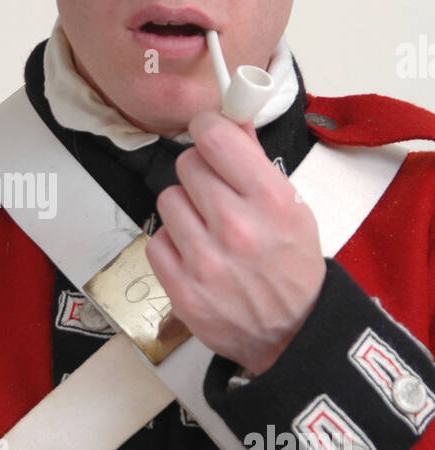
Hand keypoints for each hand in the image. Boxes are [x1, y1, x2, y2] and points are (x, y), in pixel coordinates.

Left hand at [148, 111, 325, 375]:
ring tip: (208, 231)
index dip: (207, 130)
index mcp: (270, 200)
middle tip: (216, 195)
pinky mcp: (182, 290)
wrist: (293, 333)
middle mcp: (237, 227)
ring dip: (184, 210)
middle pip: (187, 166)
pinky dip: (171, 246)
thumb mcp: (292, 206)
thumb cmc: (292, 266)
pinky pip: (156, 241)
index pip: (214, 137)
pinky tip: (195, 256)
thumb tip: (229, 116)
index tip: (209, 136)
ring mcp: (206, 261)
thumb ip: (254, 159)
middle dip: (199, 174)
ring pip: (168, 201)